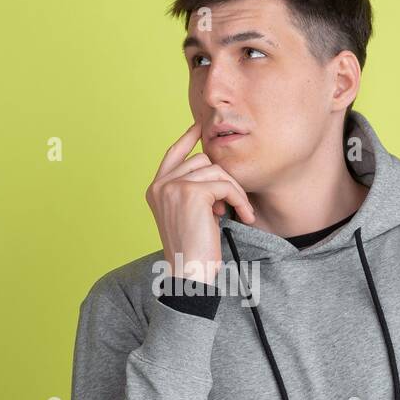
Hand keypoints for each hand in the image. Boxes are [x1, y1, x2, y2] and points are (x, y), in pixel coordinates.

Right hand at [146, 120, 255, 284]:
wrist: (190, 273)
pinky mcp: (191, 193)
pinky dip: (239, 199)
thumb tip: (212, 169)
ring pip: (216, 171)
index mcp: (155, 189)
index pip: (173, 153)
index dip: (188, 137)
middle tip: (229, 205)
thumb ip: (192, 191)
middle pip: (201, 160)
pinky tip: (243, 216)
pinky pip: (226, 185)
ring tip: (237, 213)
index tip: (201, 126)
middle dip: (223, 178)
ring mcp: (173, 187)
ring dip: (234, 191)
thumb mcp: (189, 215)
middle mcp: (160, 185)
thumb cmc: (194, 251)